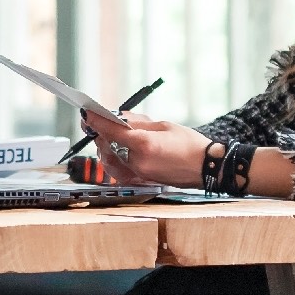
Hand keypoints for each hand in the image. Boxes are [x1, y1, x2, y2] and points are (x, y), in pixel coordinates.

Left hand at [82, 111, 209, 187]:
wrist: (207, 167)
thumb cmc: (190, 145)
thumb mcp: (164, 125)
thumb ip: (138, 122)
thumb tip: (120, 117)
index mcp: (144, 144)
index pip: (112, 130)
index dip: (97, 121)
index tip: (87, 114)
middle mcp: (138, 161)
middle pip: (109, 145)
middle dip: (103, 133)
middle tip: (100, 122)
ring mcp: (139, 174)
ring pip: (112, 159)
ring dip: (108, 146)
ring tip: (110, 135)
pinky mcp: (142, 181)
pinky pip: (120, 170)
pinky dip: (115, 159)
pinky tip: (117, 150)